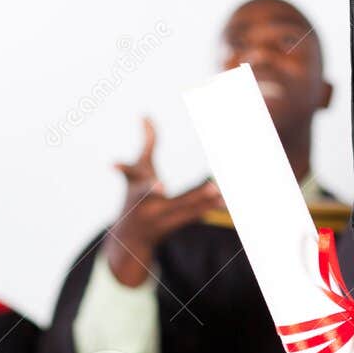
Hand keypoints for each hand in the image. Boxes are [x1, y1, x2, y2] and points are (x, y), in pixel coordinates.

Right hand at [101, 118, 223, 287]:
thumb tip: (145, 114)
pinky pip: (192, 216)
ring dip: (206, 202)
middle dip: (194, 196)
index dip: (143, 179)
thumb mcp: (137, 170)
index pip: (136, 179)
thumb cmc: (134, 195)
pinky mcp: (172, 227)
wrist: (129, 238)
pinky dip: (207, 208)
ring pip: (187, 210)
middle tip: (213, 187)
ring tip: (223, 194)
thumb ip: (146, 144)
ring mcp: (161, 221)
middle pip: (173, 200)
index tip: (154, 184)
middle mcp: (148, 208)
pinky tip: (224, 202)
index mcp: (137, 189)